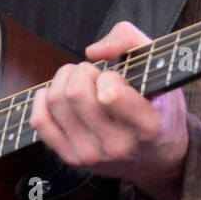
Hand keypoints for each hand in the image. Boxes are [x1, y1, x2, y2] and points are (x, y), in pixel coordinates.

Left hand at [30, 21, 189, 199]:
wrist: (155, 158)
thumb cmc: (159, 109)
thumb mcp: (160, 70)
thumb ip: (130, 41)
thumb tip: (92, 51)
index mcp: (146, 127)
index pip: (109, 94)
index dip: (108, 76)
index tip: (117, 79)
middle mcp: (117, 146)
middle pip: (75, 93)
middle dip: (83, 72)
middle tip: (96, 76)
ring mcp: (90, 155)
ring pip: (55, 102)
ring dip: (64, 81)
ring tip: (82, 84)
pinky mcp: (70, 157)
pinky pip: (40, 120)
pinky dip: (44, 99)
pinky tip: (62, 95)